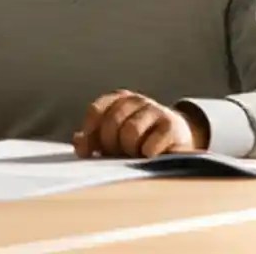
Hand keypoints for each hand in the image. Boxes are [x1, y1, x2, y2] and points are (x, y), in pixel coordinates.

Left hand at [73, 89, 209, 158]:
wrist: (176, 142)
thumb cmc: (137, 141)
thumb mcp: (112, 139)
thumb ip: (93, 139)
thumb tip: (80, 143)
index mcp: (117, 99)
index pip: (96, 110)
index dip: (90, 133)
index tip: (89, 152)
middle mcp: (135, 100)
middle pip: (112, 121)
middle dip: (110, 143)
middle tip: (116, 154)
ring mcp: (154, 109)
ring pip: (130, 131)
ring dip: (129, 149)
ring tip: (134, 154)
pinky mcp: (170, 125)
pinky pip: (149, 145)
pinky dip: (145, 154)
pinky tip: (148, 156)